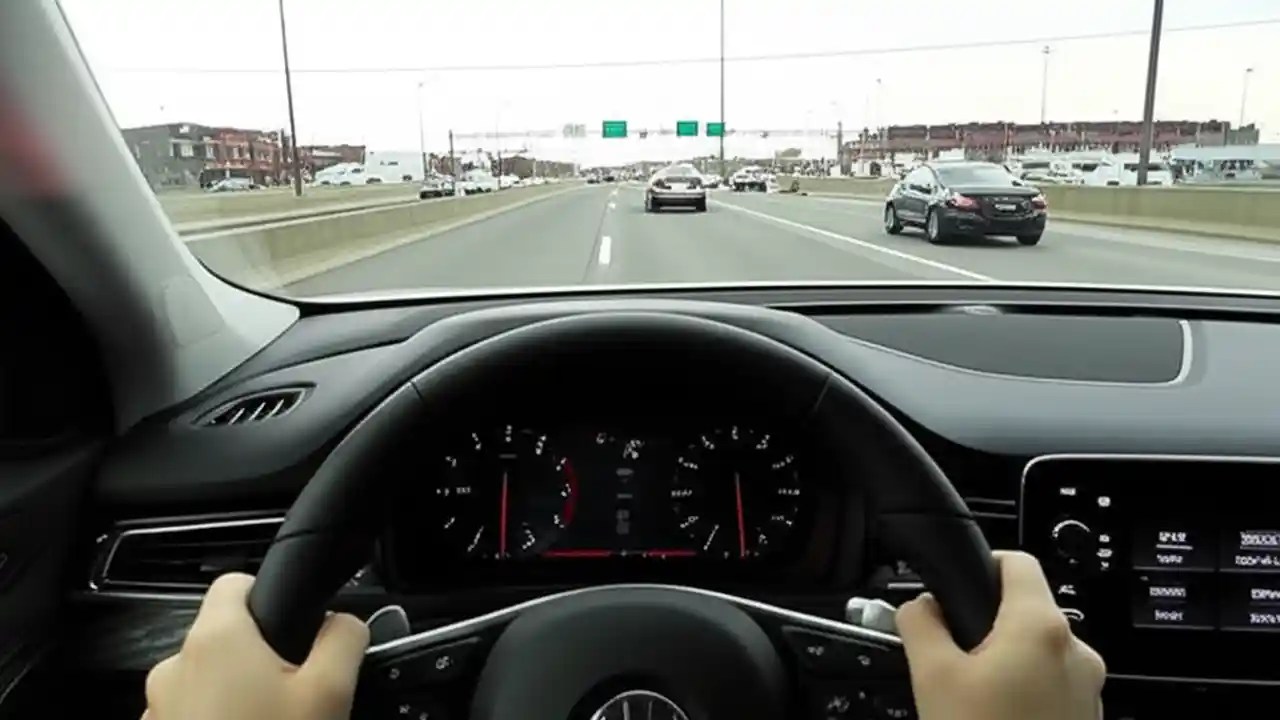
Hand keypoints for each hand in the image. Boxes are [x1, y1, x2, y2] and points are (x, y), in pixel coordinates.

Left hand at [143, 573, 369, 719]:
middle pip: (225, 639)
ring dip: (236, 698)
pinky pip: (192, 718)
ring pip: (207, 683)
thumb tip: (343, 621)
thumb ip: (344, 638)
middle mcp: (174, 667)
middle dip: (260, 660)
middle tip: (296, 696)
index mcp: (216, 638)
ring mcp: (158, 710)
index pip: (235, 584)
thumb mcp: (330, 692)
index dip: (270, 598)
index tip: (296, 632)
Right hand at [897, 551, 1104, 719]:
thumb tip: (919, 606)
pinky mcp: (1087, 719)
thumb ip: (920, 624)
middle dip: (986, 627)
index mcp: (1040, 626)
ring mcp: (1088, 689)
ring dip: (1005, 664)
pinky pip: (1051, 687)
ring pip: (1038, 653)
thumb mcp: (932, 676)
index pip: (1018, 562)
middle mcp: (1076, 651)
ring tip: (971, 699)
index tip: (959, 586)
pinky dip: (1023, 693)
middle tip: (951, 657)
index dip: (984, 565)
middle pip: (1026, 611)